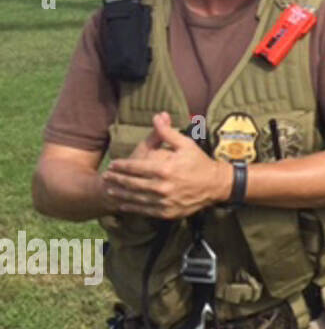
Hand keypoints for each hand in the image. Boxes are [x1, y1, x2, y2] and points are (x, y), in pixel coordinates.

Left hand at [103, 113, 229, 217]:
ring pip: (136, 198)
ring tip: (111, 189)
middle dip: (117, 180)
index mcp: (165, 169)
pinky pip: (146, 210)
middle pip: (132, 183)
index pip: (136, 167)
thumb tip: (156, 116)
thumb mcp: (185, 144)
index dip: (122, 166)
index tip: (113, 164)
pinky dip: (133, 207)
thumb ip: (167, 132)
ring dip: (121, 194)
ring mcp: (164, 201)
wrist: (216, 185)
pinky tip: (125, 204)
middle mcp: (162, 187)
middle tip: (106, 177)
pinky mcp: (167, 212)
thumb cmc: (199, 162)